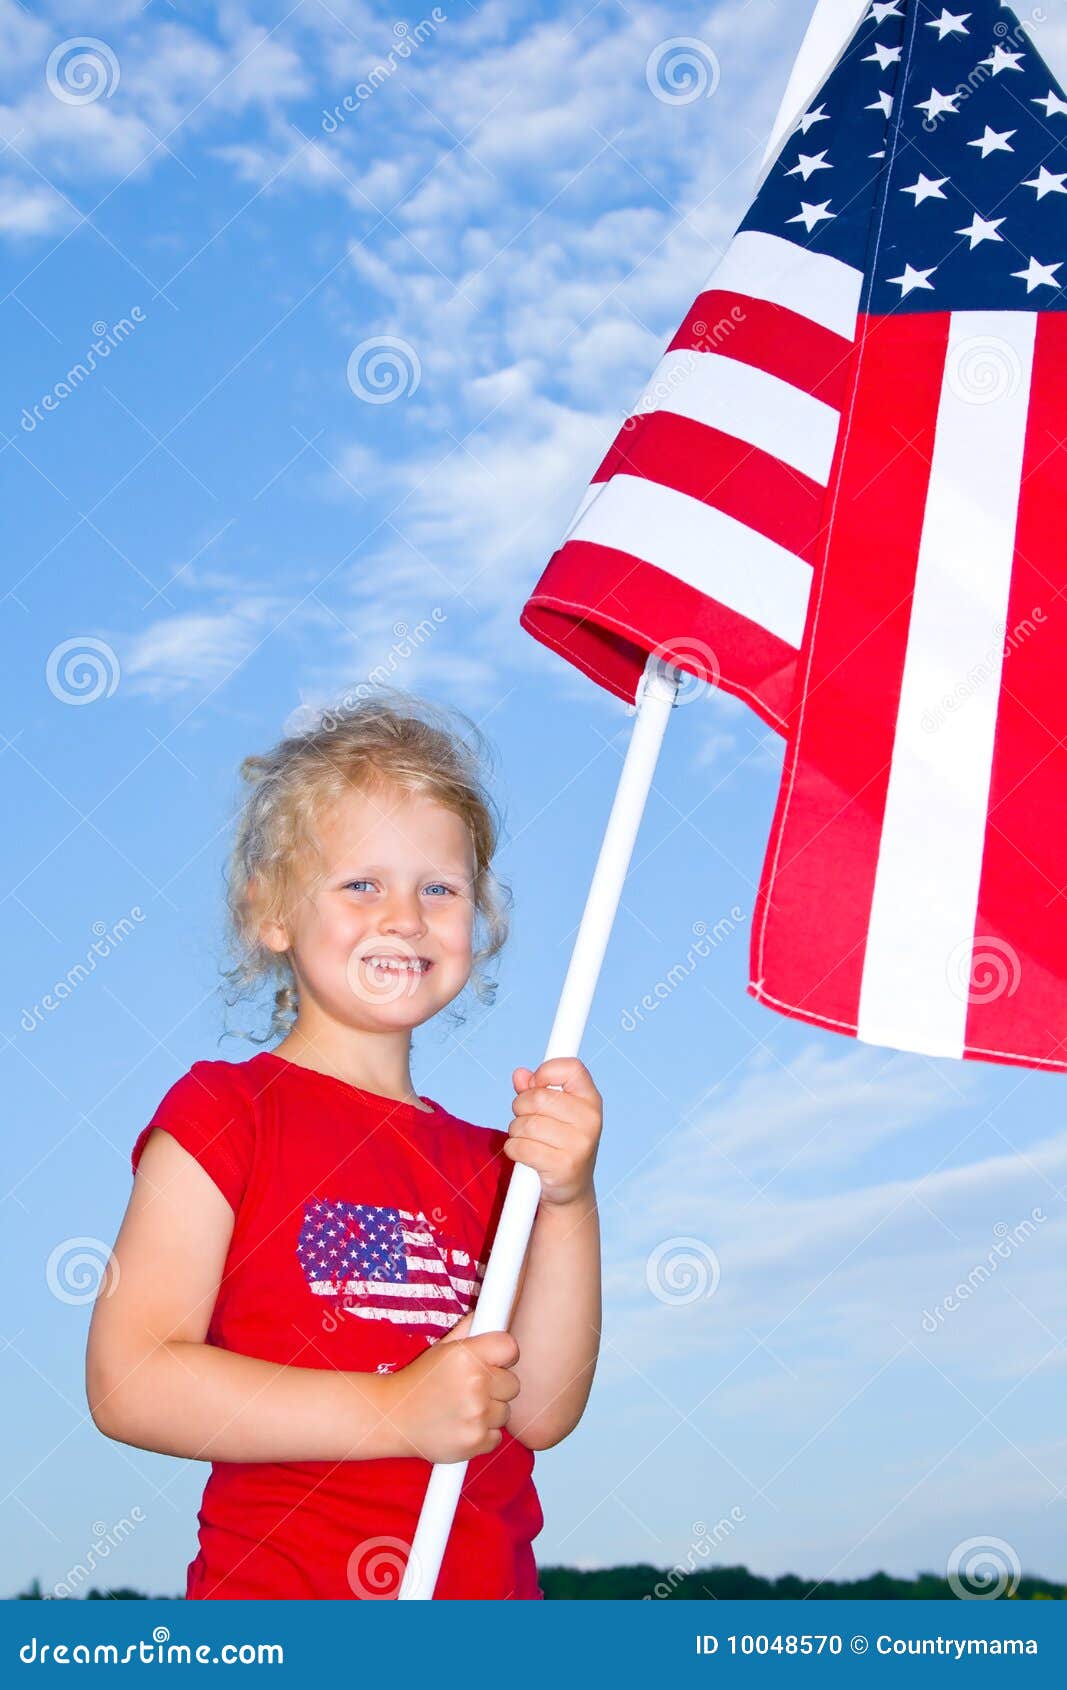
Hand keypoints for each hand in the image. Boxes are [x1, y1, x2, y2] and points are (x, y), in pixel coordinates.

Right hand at [385, 1312, 520, 1463]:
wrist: (392, 1418)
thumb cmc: (418, 1382)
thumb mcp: (441, 1348)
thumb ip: (470, 1329)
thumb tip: (493, 1310)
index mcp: (466, 1356)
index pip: (510, 1348)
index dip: (504, 1354)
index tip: (496, 1360)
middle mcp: (475, 1385)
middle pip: (513, 1383)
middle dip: (496, 1385)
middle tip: (472, 1387)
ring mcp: (477, 1416)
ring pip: (506, 1411)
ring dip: (490, 1411)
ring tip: (463, 1407)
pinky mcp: (476, 1441)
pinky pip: (497, 1435)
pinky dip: (483, 1433)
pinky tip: (462, 1425)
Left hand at [505, 1057, 601, 1207]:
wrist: (570, 1190)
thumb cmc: (559, 1143)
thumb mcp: (553, 1112)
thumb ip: (535, 1089)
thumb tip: (519, 1075)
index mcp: (591, 1100)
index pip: (571, 1068)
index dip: (545, 1072)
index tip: (537, 1085)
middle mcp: (591, 1120)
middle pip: (537, 1097)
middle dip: (520, 1107)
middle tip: (525, 1118)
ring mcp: (579, 1144)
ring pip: (525, 1124)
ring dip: (515, 1131)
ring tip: (526, 1139)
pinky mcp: (563, 1166)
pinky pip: (520, 1147)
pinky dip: (513, 1149)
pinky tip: (523, 1154)